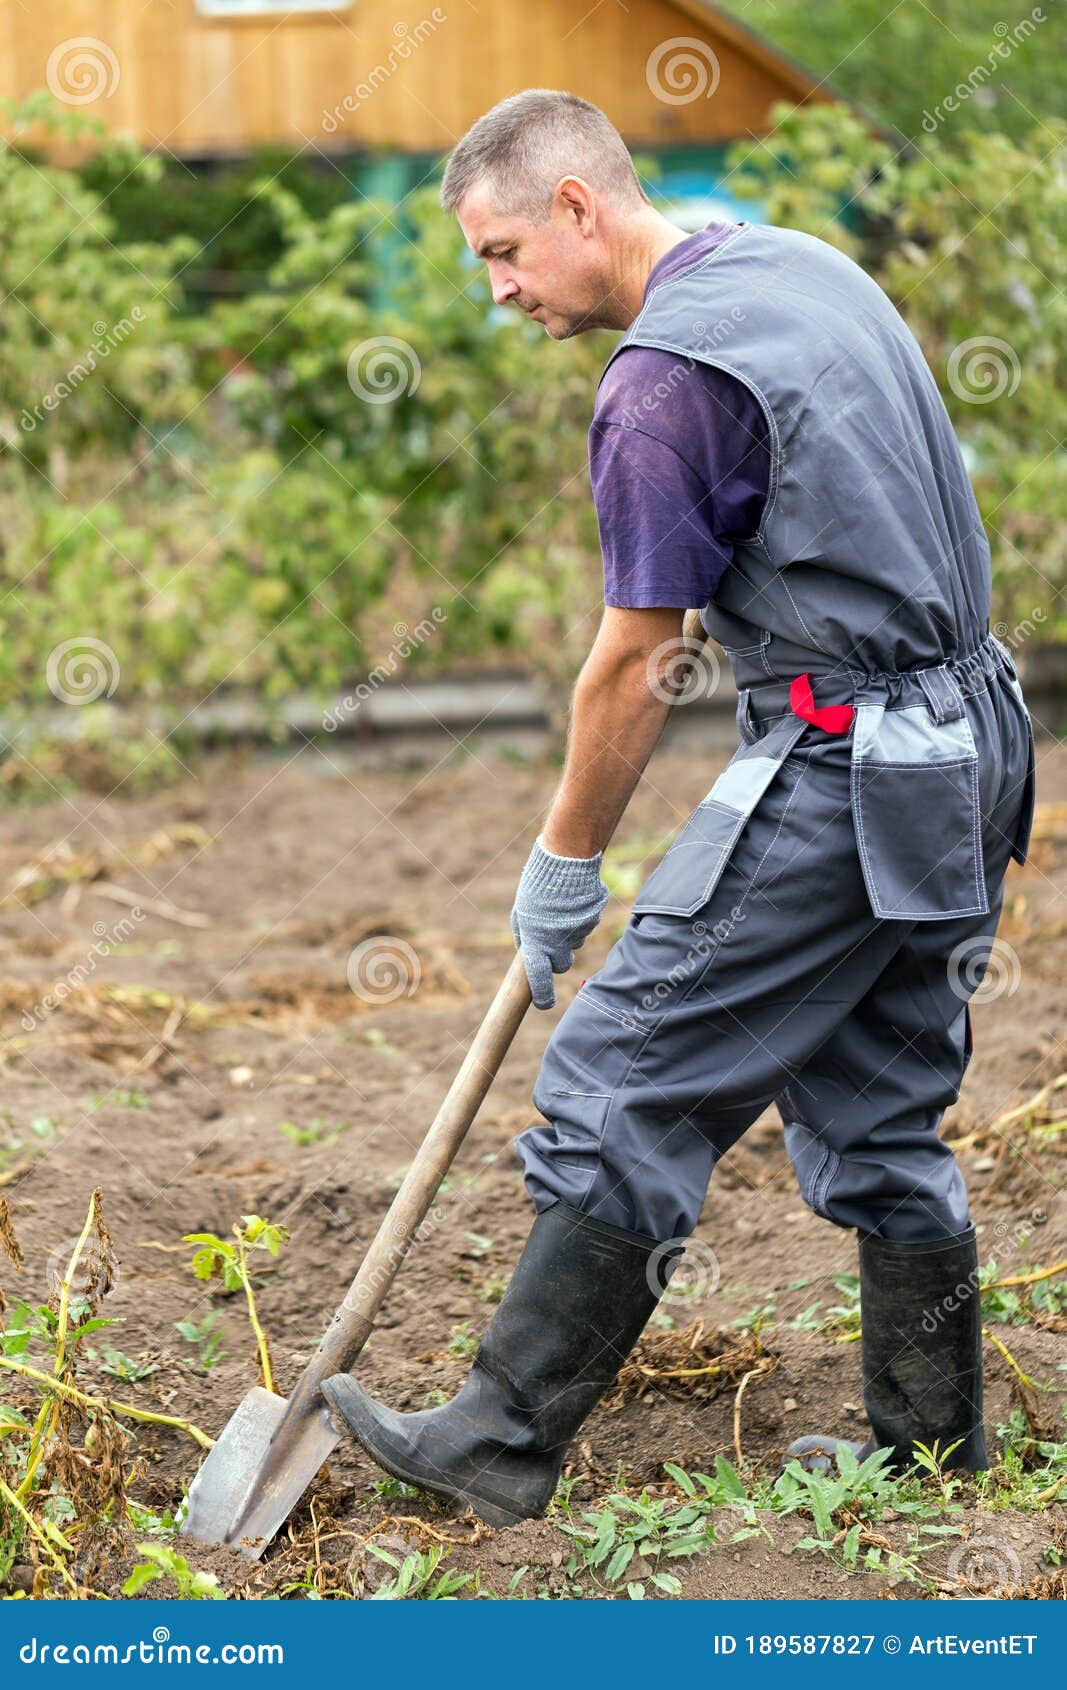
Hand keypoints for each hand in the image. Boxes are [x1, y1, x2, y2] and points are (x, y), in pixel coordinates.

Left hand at [509, 836, 609, 1009]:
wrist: (565, 860)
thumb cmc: (536, 885)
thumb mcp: (521, 911)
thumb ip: (523, 934)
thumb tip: (526, 949)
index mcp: (538, 942)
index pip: (539, 978)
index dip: (543, 995)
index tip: (544, 1005)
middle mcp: (560, 942)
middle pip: (562, 963)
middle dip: (558, 956)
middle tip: (552, 937)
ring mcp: (580, 931)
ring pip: (575, 942)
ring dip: (568, 932)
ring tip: (560, 908)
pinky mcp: (594, 919)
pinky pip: (586, 925)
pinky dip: (580, 917)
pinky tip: (574, 900)